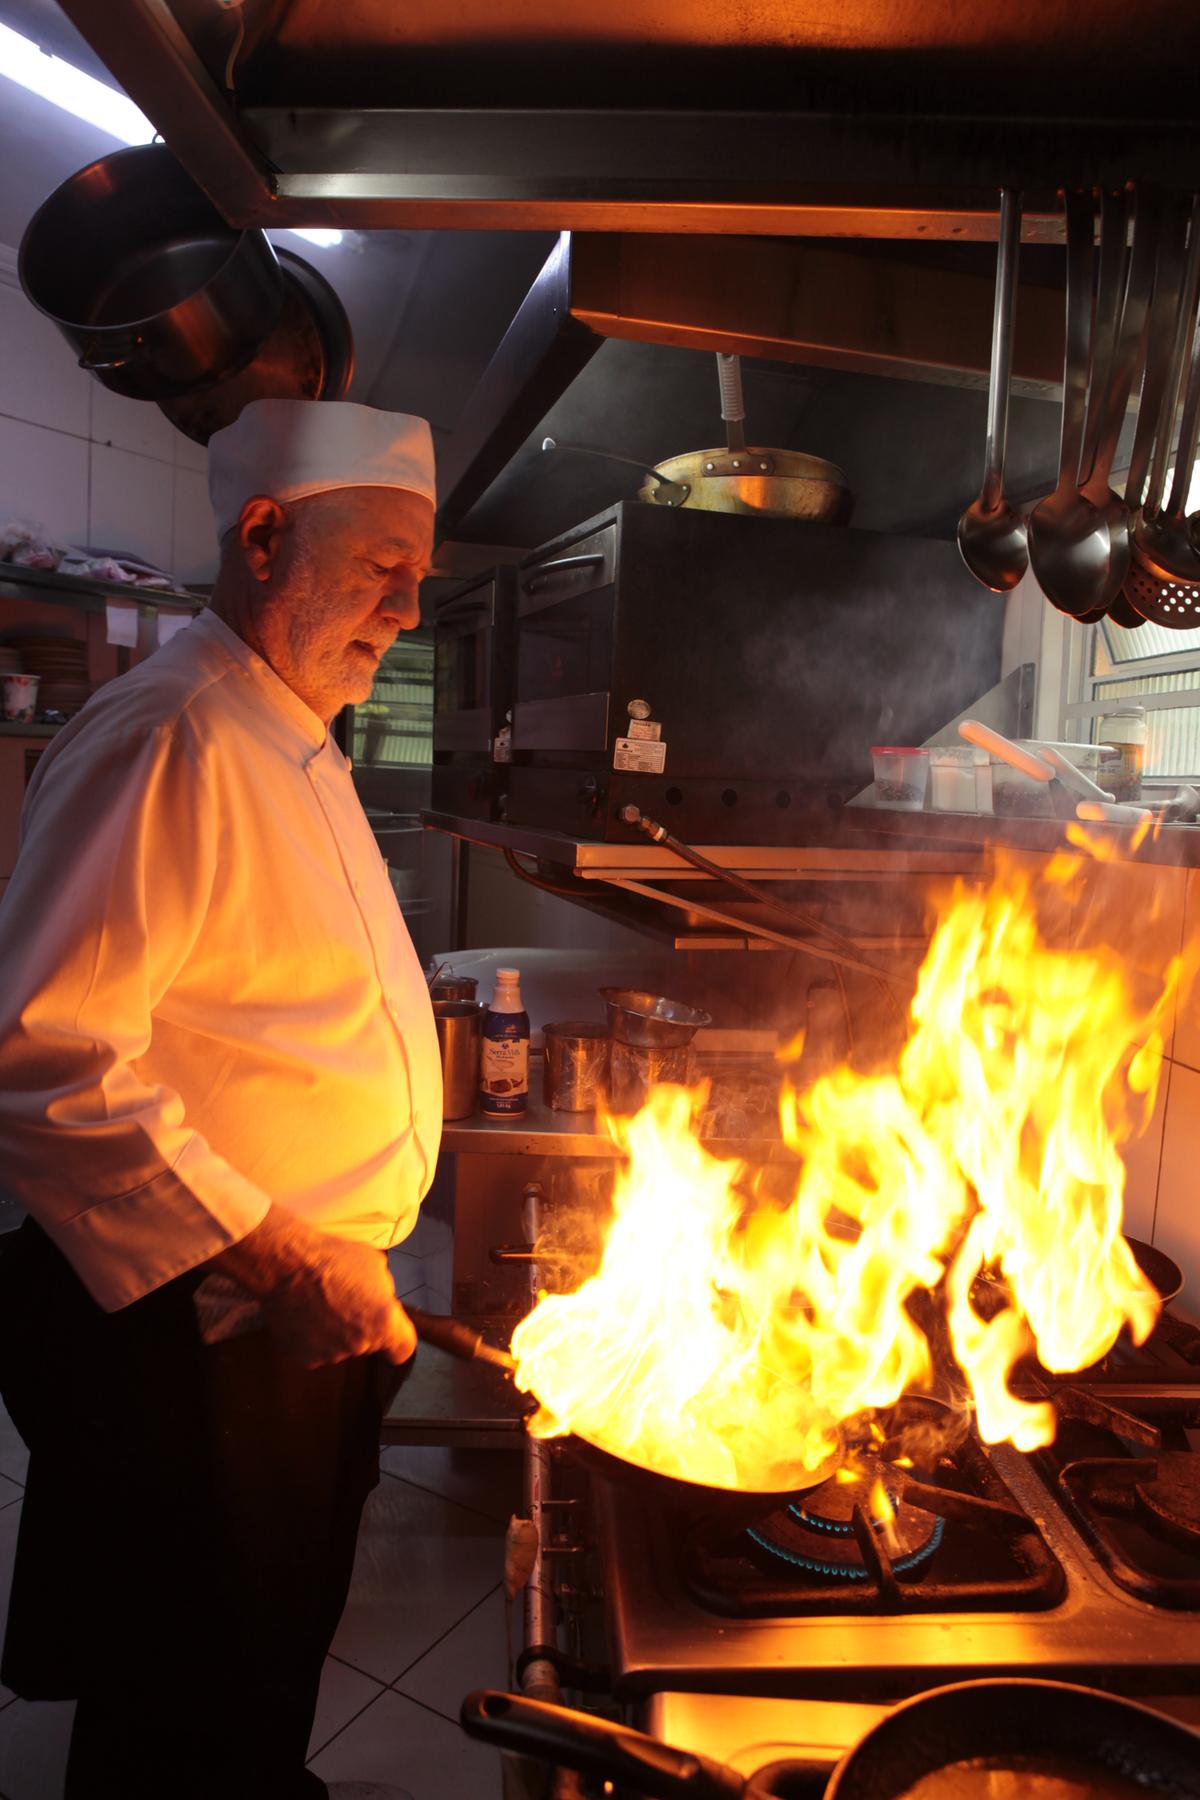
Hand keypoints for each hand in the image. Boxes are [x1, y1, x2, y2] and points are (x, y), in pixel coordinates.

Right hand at [211, 1206, 417, 1368]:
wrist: (285, 1266)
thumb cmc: (330, 1258)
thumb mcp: (373, 1264)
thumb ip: (383, 1290)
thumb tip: (381, 1299)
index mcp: (382, 1322)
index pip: (402, 1349)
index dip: (397, 1340)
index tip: (388, 1333)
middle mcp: (359, 1344)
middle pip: (368, 1344)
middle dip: (360, 1326)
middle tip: (343, 1301)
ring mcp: (330, 1354)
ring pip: (340, 1347)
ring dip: (335, 1332)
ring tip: (320, 1304)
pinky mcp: (304, 1358)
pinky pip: (316, 1350)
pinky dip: (312, 1337)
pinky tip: (305, 1314)